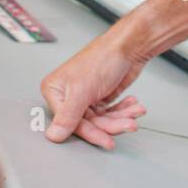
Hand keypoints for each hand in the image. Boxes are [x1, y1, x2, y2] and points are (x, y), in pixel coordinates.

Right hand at [40, 26, 147, 148]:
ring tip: (135, 113)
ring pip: (102, 119)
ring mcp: (86, 97)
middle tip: (128, 124)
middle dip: (113, 124)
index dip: (91, 133)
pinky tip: (133, 106)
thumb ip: (68, 115)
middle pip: (89, 122)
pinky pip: (111, 112)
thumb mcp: (82, 90)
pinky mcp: (101, 97)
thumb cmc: (104, 57)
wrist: (129, 46)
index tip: (107, 141)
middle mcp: (69, 95)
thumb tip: (53, 135)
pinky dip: (124, 111)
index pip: (70, 122)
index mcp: (55, 90)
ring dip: (122, 117)